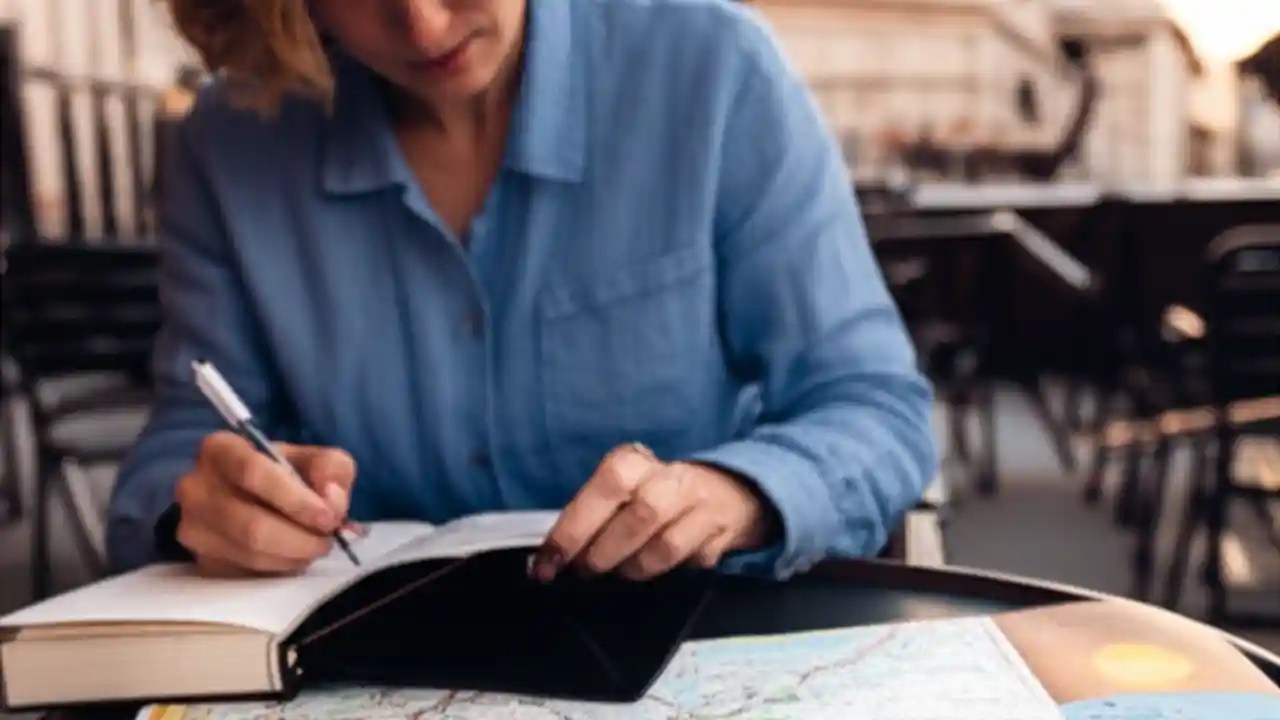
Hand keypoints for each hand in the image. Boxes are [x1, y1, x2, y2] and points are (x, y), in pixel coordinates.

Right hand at [174, 431, 356, 576]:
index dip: (295, 499)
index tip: (327, 518)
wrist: (256, 501)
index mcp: (221, 449)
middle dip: (300, 538)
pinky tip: (292, 556)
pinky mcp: (200, 560)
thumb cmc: (285, 475)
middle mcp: (195, 487)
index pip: (252, 472)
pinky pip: (244, 571)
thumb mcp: (315, 459)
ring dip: (293, 555)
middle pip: (251, 524)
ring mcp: (193, 527)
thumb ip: (330, 469)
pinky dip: (278, 568)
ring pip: (249, 552)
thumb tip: (330, 500)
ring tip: (314, 547)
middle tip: (326, 540)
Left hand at [531, 443, 776, 581]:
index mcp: (636, 462)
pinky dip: (666, 572)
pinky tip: (653, 568)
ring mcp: (701, 507)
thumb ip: (593, 514)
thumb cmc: (657, 493)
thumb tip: (552, 556)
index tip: (548, 562)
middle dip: (603, 553)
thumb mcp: (624, 489)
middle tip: (584, 571)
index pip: (605, 488)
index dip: (574, 528)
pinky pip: (689, 562)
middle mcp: (672, 480)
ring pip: (664, 547)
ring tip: (618, 571)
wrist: (729, 492)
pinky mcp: (721, 536)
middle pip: (640, 516)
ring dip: (633, 567)